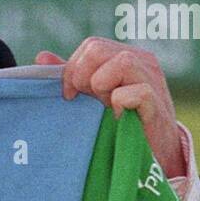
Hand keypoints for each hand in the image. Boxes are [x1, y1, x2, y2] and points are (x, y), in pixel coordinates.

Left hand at [35, 39, 186, 177]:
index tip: (69, 95)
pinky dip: (120, 103)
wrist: (150, 154)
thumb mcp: (91, 96)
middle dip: (82, 77)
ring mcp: (152, 79)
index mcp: (123, 56)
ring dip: (102, 87)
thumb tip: (41, 57)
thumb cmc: (118, 122)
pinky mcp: (158, 102)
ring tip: (106, 106)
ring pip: (121, 62)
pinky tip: (118, 117)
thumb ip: (70, 76)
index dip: (73, 69)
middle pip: (98, 49)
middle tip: (88, 100)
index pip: (91, 46)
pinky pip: (136, 92)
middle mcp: (141, 60)